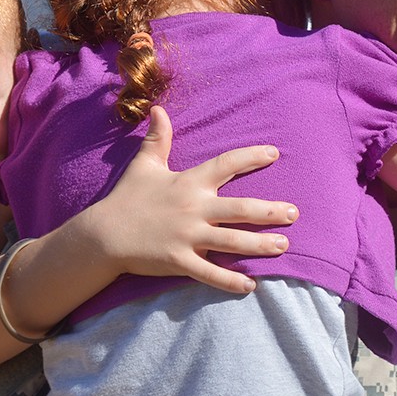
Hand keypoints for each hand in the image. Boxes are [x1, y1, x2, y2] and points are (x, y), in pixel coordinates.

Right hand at [90, 106, 297, 293]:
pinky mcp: (178, 262)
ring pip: (233, 242)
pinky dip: (231, 282)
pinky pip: (210, 274)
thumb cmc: (126, 198)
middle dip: (270, 212)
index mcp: (188, 182)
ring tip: (283, 245)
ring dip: (260, 245)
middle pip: (241, 209)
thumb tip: (158, 109)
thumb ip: (158, 138)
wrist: (103, 234)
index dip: (252, 157)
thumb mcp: (143, 165)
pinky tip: (251, 286)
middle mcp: (193, 209)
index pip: (226, 164)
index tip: (274, 153)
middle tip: (294, 213)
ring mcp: (187, 237)